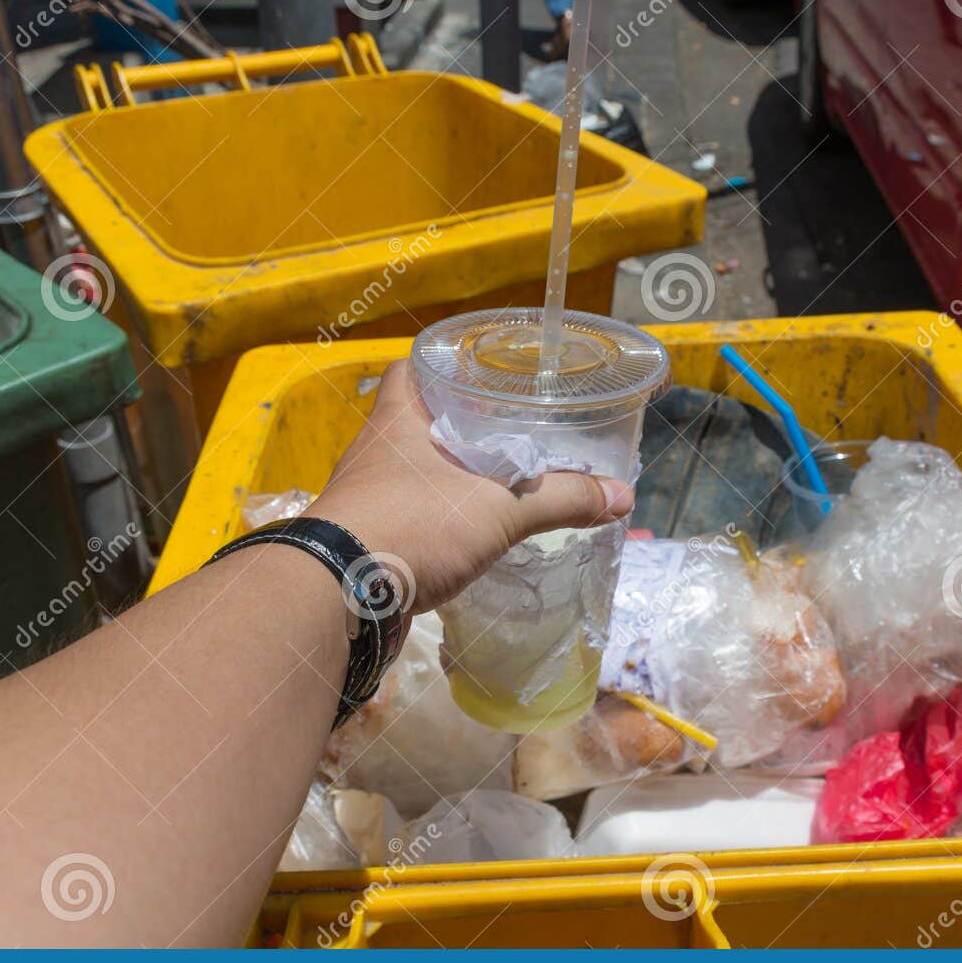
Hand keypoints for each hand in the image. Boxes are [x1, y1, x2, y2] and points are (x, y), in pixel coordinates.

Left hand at [310, 360, 633, 614]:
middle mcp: (374, 453)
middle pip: (414, 422)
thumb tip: (621, 495)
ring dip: (446, 477)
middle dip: (456, 426)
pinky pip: (405, 519)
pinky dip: (435, 521)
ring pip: (411, 474)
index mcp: (397, 420)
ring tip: (495, 481)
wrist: (340, 598)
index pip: (410, 369)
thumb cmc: (412, 526)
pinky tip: (466, 533)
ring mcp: (364, 499)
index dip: (441, 364)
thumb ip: (561, 499)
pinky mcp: (364, 542)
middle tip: (506, 428)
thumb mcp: (498, 509)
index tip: (480, 370)